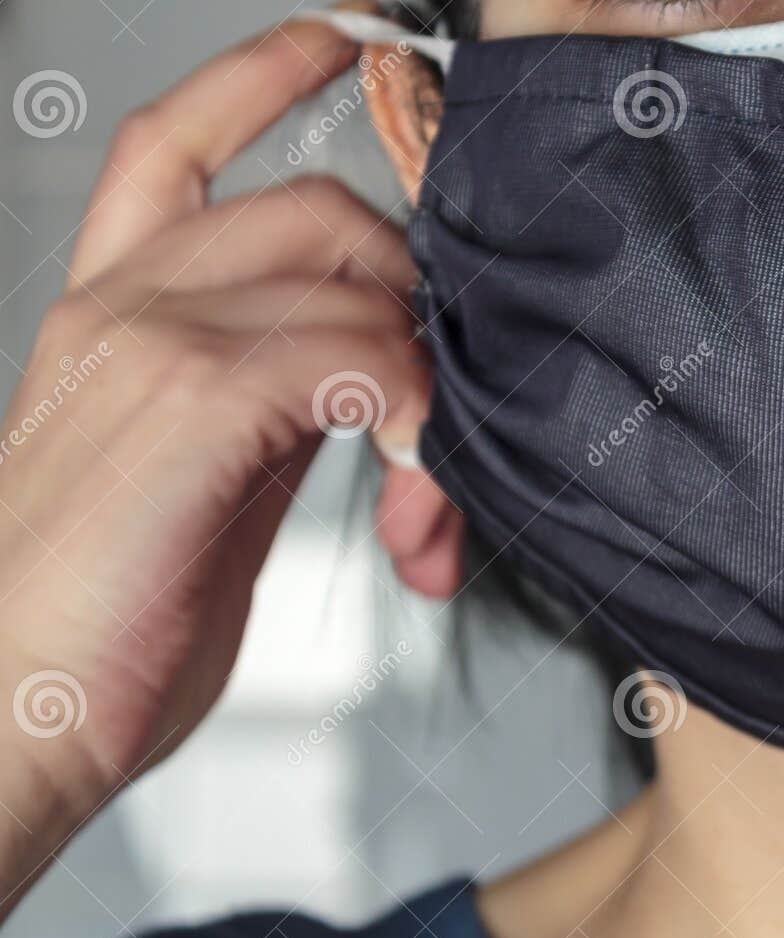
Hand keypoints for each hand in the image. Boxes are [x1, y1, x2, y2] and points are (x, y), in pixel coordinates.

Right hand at [0, 21, 443, 890]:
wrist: (10, 718)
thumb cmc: (100, 621)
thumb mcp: (195, 487)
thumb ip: (269, 410)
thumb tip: (366, 384)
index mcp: (114, 315)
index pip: (177, 146)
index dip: (263, 78)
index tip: (348, 43)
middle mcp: (125, 304)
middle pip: (316, 209)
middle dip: (411, 299)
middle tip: (435, 422)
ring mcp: (151, 340)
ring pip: (354, 280)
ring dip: (428, 388)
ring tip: (426, 504)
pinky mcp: (191, 399)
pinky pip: (357, 357)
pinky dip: (416, 420)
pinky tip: (414, 492)